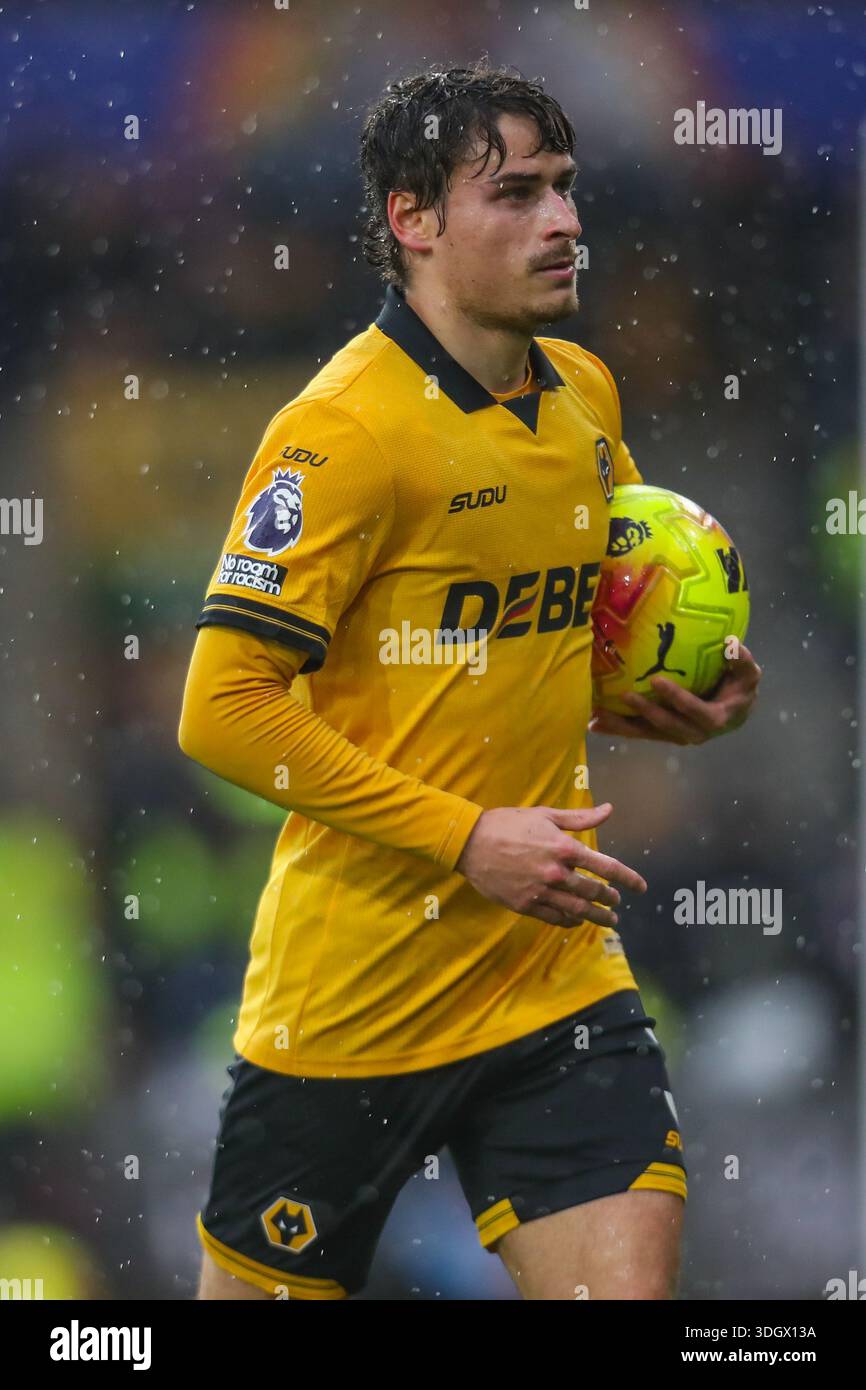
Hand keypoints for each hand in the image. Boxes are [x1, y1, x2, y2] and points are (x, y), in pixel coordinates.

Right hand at [455, 802, 646, 928]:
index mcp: (564, 848)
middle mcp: (557, 873)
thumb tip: (609, 810)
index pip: (607, 867)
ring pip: (578, 911)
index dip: (628, 879)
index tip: (641, 887)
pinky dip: (571, 921)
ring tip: (609, 921)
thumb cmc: (508, 823)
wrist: (470, 842)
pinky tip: (578, 921)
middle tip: (617, 903)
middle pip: (595, 892)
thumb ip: (580, 818)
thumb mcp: (545, 815)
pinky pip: (555, 918)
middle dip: (610, 899)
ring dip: (598, 917)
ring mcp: (541, 891)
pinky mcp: (525, 905)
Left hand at [588, 643, 761, 745]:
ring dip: (622, 726)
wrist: (735, 712)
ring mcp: (676, 735)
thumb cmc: (740, 689)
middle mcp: (694, 733)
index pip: (696, 711)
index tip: (656, 681)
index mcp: (716, 719)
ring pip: (647, 733)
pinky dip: (617, 728)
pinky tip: (594, 722)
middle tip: (624, 695)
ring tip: (597, 716)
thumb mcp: (748, 675)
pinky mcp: (661, 734)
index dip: (677, 699)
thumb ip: (742, 661)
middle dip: (645, 713)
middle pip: (667, 727)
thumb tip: (732, 644)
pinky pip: (638, 732)